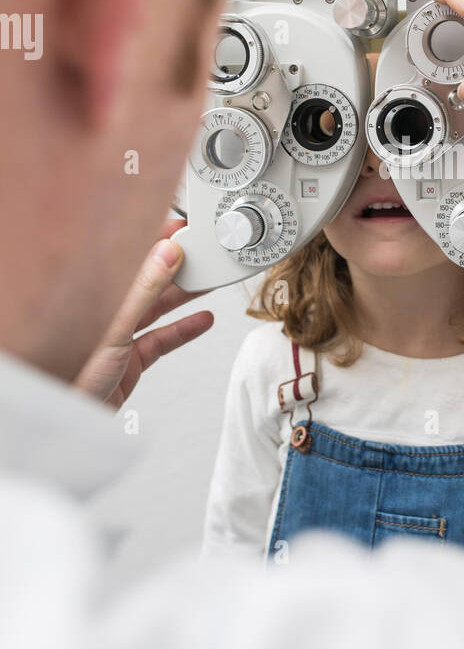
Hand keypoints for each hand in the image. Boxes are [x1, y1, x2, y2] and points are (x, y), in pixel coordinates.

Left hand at [74, 218, 213, 407]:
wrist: (68, 419)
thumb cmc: (73, 374)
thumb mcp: (115, 326)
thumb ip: (144, 289)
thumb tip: (166, 253)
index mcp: (97, 295)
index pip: (131, 257)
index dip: (158, 240)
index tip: (184, 230)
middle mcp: (108, 312)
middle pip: (149, 281)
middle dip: (178, 267)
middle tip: (204, 254)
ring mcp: (120, 336)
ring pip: (158, 308)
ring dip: (185, 295)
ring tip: (209, 282)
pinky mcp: (131, 360)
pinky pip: (162, 339)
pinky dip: (184, 330)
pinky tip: (202, 320)